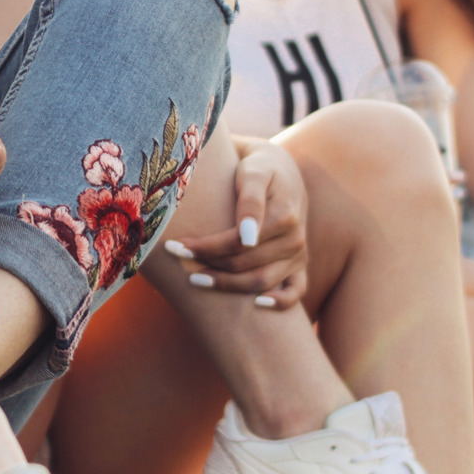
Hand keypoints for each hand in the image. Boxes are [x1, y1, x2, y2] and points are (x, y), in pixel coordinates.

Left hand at [163, 138, 307, 309]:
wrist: (279, 168)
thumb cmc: (259, 168)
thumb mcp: (253, 173)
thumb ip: (250, 201)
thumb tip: (248, 238)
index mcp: (284, 217)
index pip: (237, 243)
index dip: (205, 247)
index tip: (175, 246)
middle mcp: (295, 239)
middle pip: (245, 264)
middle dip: (208, 264)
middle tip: (176, 260)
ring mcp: (298, 255)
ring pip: (261, 282)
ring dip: (227, 286)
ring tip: (195, 280)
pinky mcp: (299, 265)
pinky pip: (295, 291)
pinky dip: (279, 303)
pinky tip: (255, 306)